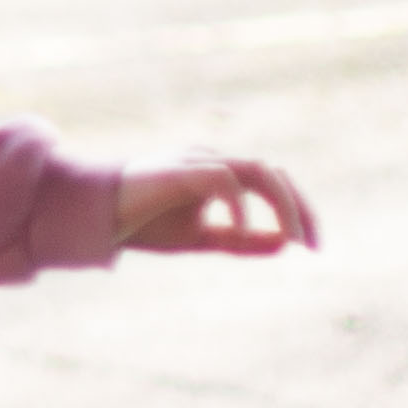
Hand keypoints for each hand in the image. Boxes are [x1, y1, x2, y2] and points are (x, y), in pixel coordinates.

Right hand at [114, 153, 319, 256]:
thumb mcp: (200, 238)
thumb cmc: (142, 223)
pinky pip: (223, 179)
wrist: (93, 215)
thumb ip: (240, 240)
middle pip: (272, 173)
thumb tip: (284, 244)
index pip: (272, 183)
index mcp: (220, 173)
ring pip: (257, 170)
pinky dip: (239, 204)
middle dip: (300, 208)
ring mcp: (198, 161)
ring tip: (292, 236)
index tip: (312, 247)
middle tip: (313, 244)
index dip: (298, 211)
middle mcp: (214, 161)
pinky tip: (243, 228)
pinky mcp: (182, 169)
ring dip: (281, 203)